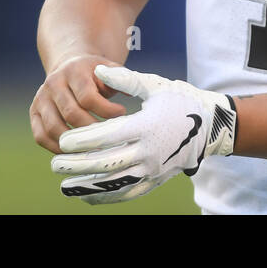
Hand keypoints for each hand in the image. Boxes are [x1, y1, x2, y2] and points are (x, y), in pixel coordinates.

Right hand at [30, 54, 126, 153]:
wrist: (70, 66)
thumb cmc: (97, 72)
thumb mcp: (110, 69)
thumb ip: (121, 79)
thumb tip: (132, 94)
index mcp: (74, 71)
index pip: (88, 97)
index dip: (106, 110)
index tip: (122, 115)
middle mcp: (54, 83)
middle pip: (71, 114)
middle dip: (93, 131)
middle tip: (110, 139)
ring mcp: (41, 99)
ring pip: (54, 128)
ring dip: (75, 143)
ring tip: (94, 150)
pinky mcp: (34, 112)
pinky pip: (41, 136)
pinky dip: (56, 149)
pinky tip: (76, 154)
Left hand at [50, 65, 237, 203]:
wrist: (211, 126)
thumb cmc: (180, 100)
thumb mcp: (155, 86)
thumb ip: (125, 80)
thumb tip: (97, 71)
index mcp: (147, 126)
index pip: (108, 137)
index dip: (83, 141)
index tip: (63, 142)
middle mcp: (149, 151)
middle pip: (107, 163)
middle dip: (77, 165)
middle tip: (55, 164)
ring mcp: (153, 168)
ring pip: (115, 183)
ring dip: (87, 186)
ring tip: (64, 185)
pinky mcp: (156, 180)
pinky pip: (127, 192)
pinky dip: (106, 196)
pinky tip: (86, 195)